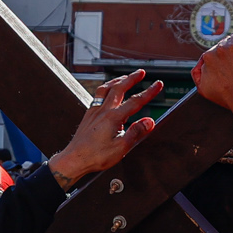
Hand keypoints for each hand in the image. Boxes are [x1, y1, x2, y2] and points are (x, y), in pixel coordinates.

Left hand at [46, 71, 162, 185]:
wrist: (74, 159)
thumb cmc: (95, 156)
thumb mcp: (121, 148)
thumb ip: (136, 132)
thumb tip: (149, 122)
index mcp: (113, 118)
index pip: (136, 101)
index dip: (149, 92)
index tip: (158, 84)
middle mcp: (103, 111)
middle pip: (119, 88)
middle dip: (132, 78)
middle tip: (141, 72)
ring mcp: (94, 111)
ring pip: (106, 89)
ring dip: (117, 81)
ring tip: (124, 77)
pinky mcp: (88, 115)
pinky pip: (97, 96)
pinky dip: (105, 89)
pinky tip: (107, 92)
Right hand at [191, 25, 232, 119]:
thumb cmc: (229, 98)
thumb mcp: (204, 90)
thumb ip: (197, 75)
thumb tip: (199, 66)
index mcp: (207, 57)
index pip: (213, 53)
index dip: (222, 60)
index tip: (230, 66)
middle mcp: (219, 49)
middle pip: (224, 44)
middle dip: (230, 54)